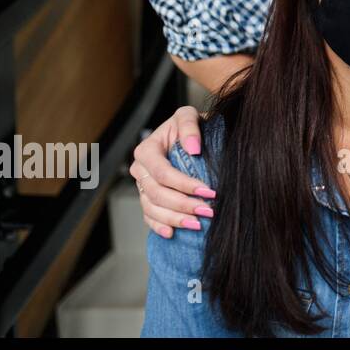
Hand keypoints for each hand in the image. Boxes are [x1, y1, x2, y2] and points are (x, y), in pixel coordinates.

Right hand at [129, 106, 214, 237]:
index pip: (163, 173)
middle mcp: (140, 170)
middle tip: (208, 211)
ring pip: (153, 208)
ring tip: (197, 225)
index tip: (208, 191)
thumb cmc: (188, 125)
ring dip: (175, 219)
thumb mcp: (188, 116)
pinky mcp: (147, 198)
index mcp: (147, 150)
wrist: (188, 135)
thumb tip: (193, 148)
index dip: (184, 185)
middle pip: (158, 194)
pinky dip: (159, 226)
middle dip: (183, 205)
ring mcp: (142, 186)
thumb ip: (189, 127)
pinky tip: (172, 233)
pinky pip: (148, 216)